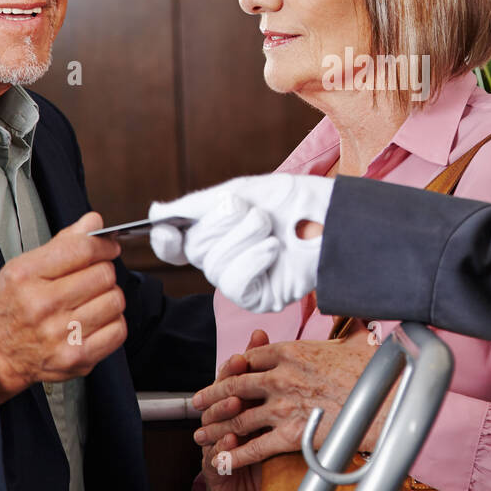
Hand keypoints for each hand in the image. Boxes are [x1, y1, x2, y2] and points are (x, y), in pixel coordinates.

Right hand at [0, 211, 125, 403]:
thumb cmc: (12, 307)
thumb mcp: (23, 267)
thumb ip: (63, 242)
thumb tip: (94, 222)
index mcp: (25, 277)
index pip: (82, 249)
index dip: (103, 245)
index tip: (107, 248)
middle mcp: (41, 306)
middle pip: (103, 274)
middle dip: (103, 271)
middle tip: (93, 277)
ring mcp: (60, 335)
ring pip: (115, 300)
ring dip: (109, 297)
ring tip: (92, 300)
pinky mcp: (76, 358)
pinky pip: (118, 330)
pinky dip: (112, 322)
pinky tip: (95, 321)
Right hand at [147, 174, 332, 311]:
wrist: (335, 216)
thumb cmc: (295, 201)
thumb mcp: (242, 192)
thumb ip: (198, 205)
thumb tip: (155, 213)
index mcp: (215, 233)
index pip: (172, 246)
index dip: (165, 239)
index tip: (168, 227)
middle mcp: (223, 260)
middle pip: (193, 250)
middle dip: (223, 222)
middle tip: (256, 211)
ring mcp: (241, 281)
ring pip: (213, 266)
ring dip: (245, 237)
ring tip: (270, 226)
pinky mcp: (260, 298)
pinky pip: (235, 284)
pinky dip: (253, 260)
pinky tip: (274, 249)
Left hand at [191, 328, 389, 471]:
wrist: (387, 399)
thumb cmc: (374, 370)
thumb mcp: (353, 339)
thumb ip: (345, 329)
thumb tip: (353, 317)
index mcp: (291, 351)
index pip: (252, 358)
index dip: (235, 366)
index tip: (226, 370)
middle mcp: (279, 376)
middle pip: (234, 385)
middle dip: (212, 396)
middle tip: (198, 402)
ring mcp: (281, 406)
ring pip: (238, 417)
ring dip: (216, 427)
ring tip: (202, 433)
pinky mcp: (289, 434)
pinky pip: (254, 446)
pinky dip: (234, 454)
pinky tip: (223, 458)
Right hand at [200, 329, 269, 490]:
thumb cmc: (269, 456)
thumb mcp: (282, 421)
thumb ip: (283, 394)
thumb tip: (298, 362)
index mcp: (240, 405)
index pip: (237, 377)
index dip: (242, 362)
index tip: (251, 348)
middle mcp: (225, 421)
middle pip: (221, 392)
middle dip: (231, 377)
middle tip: (240, 365)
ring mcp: (217, 442)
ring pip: (212, 421)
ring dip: (224, 410)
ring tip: (236, 402)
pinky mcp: (215, 467)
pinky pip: (214, 455)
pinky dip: (222, 446)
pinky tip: (231, 439)